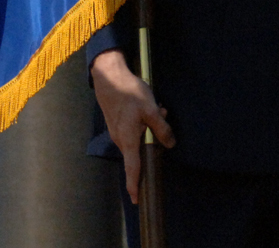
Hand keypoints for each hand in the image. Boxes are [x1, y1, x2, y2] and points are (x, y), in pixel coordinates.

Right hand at [90, 49, 176, 203]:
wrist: (108, 77)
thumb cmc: (129, 93)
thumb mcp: (151, 109)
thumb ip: (162, 128)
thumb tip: (170, 144)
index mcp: (129, 140)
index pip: (133, 169)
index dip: (135, 185)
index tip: (136, 200)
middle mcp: (121, 140)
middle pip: (140, 151)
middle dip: (154, 141)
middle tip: (163, 115)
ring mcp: (117, 132)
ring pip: (138, 139)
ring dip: (150, 128)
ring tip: (158, 108)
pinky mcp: (117, 124)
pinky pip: (133, 131)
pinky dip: (143, 123)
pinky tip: (149, 107)